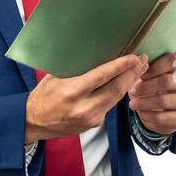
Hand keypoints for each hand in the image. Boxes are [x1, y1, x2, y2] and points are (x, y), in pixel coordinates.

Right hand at [25, 53, 148, 141]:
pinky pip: (109, 106)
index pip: (103, 76)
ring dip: (129, 83)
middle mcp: (84, 107)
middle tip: (142, 60)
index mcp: (72, 91)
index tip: (133, 57)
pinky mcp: (93, 124)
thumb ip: (76, 68)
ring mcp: (90, 118)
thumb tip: (96, 52)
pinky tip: (123, 84)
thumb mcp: (55, 77)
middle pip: (116, 89)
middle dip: (132, 74)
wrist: (33, 122)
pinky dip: (117, 94)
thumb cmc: (43, 96)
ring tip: (138, 70)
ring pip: (116, 98)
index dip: (121, 66)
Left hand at [127, 53, 175, 135]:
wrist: (160, 109)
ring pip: (164, 101)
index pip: (170, 61)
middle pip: (166, 81)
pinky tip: (141, 113)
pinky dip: (148, 116)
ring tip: (132, 104)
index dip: (152, 68)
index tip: (139, 75)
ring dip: (144, 103)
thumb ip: (144, 69)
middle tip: (132, 91)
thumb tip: (138, 65)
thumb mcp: (148, 75)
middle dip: (145, 87)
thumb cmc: (151, 86)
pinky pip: (163, 118)